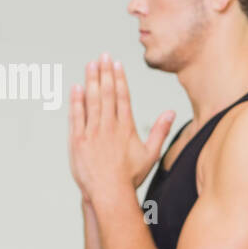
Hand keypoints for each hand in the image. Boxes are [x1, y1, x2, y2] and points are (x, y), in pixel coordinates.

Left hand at [68, 54, 174, 201]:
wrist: (109, 192)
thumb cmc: (130, 176)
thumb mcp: (151, 154)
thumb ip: (160, 131)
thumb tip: (171, 112)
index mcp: (126, 128)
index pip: (122, 97)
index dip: (119, 79)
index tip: (117, 64)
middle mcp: (109, 126)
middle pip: (106, 94)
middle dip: (104, 73)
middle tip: (103, 55)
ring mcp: (92, 132)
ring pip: (91, 101)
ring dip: (90, 81)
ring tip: (91, 64)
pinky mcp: (78, 140)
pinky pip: (76, 116)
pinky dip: (76, 101)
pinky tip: (76, 87)